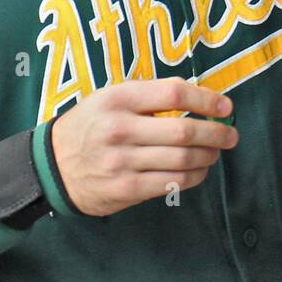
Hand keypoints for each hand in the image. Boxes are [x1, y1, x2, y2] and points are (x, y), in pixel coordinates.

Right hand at [49, 79, 237, 217]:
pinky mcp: (126, 188)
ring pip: (182, 159)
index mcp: (118, 98)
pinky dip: (194, 177)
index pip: (174, 93)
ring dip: (208, 155)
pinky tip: (199, 170)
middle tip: (230, 135)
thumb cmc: (89, 126)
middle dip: (216, 133)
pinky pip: (172, 183)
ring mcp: (122, 161)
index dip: (206, 99)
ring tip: (215, 152)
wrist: (51, 166)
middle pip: (184, 130)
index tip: (225, 106)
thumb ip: (148, 96)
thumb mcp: (109, 98)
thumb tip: (198, 98)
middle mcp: (120, 128)